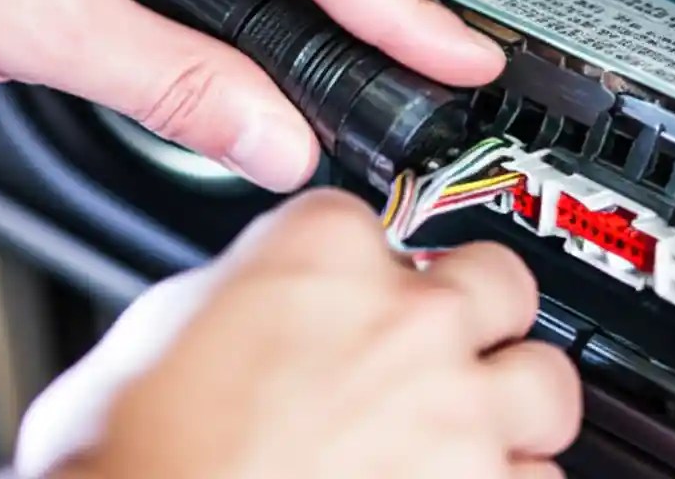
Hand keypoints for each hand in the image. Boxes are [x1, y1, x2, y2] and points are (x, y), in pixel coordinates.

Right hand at [32, 189, 580, 478]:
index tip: (354, 292)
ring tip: (468, 425)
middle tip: (435, 344)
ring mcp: (454, 411)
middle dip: (469, 312)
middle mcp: (405, 318)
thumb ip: (239, 292)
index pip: (370, 218)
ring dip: (509, 404)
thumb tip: (258, 299)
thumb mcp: (155, 330)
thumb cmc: (130, 458)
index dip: (359, 265)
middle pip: (495, 280)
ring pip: (544, 383)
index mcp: (320, 250)